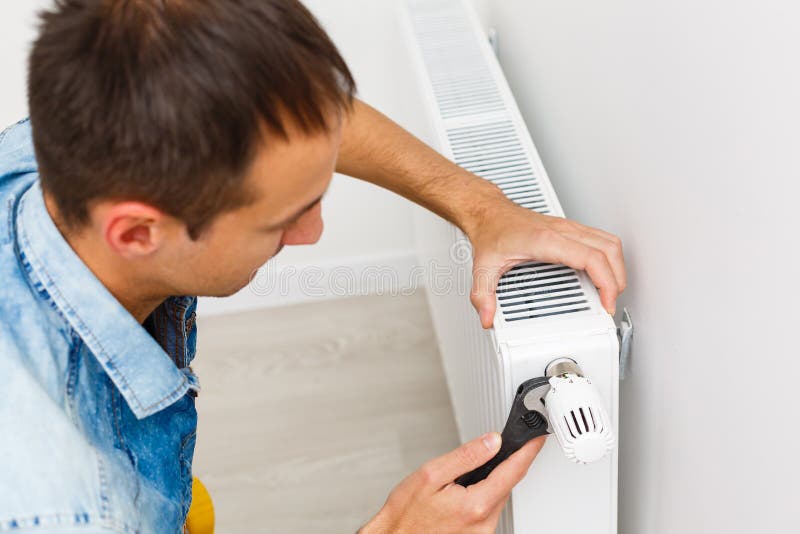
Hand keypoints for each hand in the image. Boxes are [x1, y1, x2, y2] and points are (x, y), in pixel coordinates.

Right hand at [360, 432, 545, 533]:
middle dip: (500, 465)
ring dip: (488, 482)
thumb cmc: (406, 514)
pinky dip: (481, 496)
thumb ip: (465, 456)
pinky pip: (488, 510)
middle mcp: (484, 523)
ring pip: (497, 497)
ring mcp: (482, 533)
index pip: (513, 471)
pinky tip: (460, 495)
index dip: (527, 451)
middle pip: (506, 484)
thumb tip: (492, 441)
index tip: (536, 438)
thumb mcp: (431, 475)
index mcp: (475, 504)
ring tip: (459, 480)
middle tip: (485, 452)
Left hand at [464, 193, 626, 327]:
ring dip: (617, 267)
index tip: (606, 302)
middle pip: (608, 250)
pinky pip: (600, 239)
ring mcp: (568, 227)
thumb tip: (486, 317)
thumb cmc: (492, 232)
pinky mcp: (570, 228)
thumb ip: (483, 295)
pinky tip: (601, 273)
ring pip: (609, 242)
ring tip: (611, 290)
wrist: (490, 212)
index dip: (606, 282)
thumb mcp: (483, 266)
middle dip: (616, 279)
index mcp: (546, 240)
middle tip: (610, 302)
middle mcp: (562, 230)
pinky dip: (608, 258)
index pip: (591, 258)